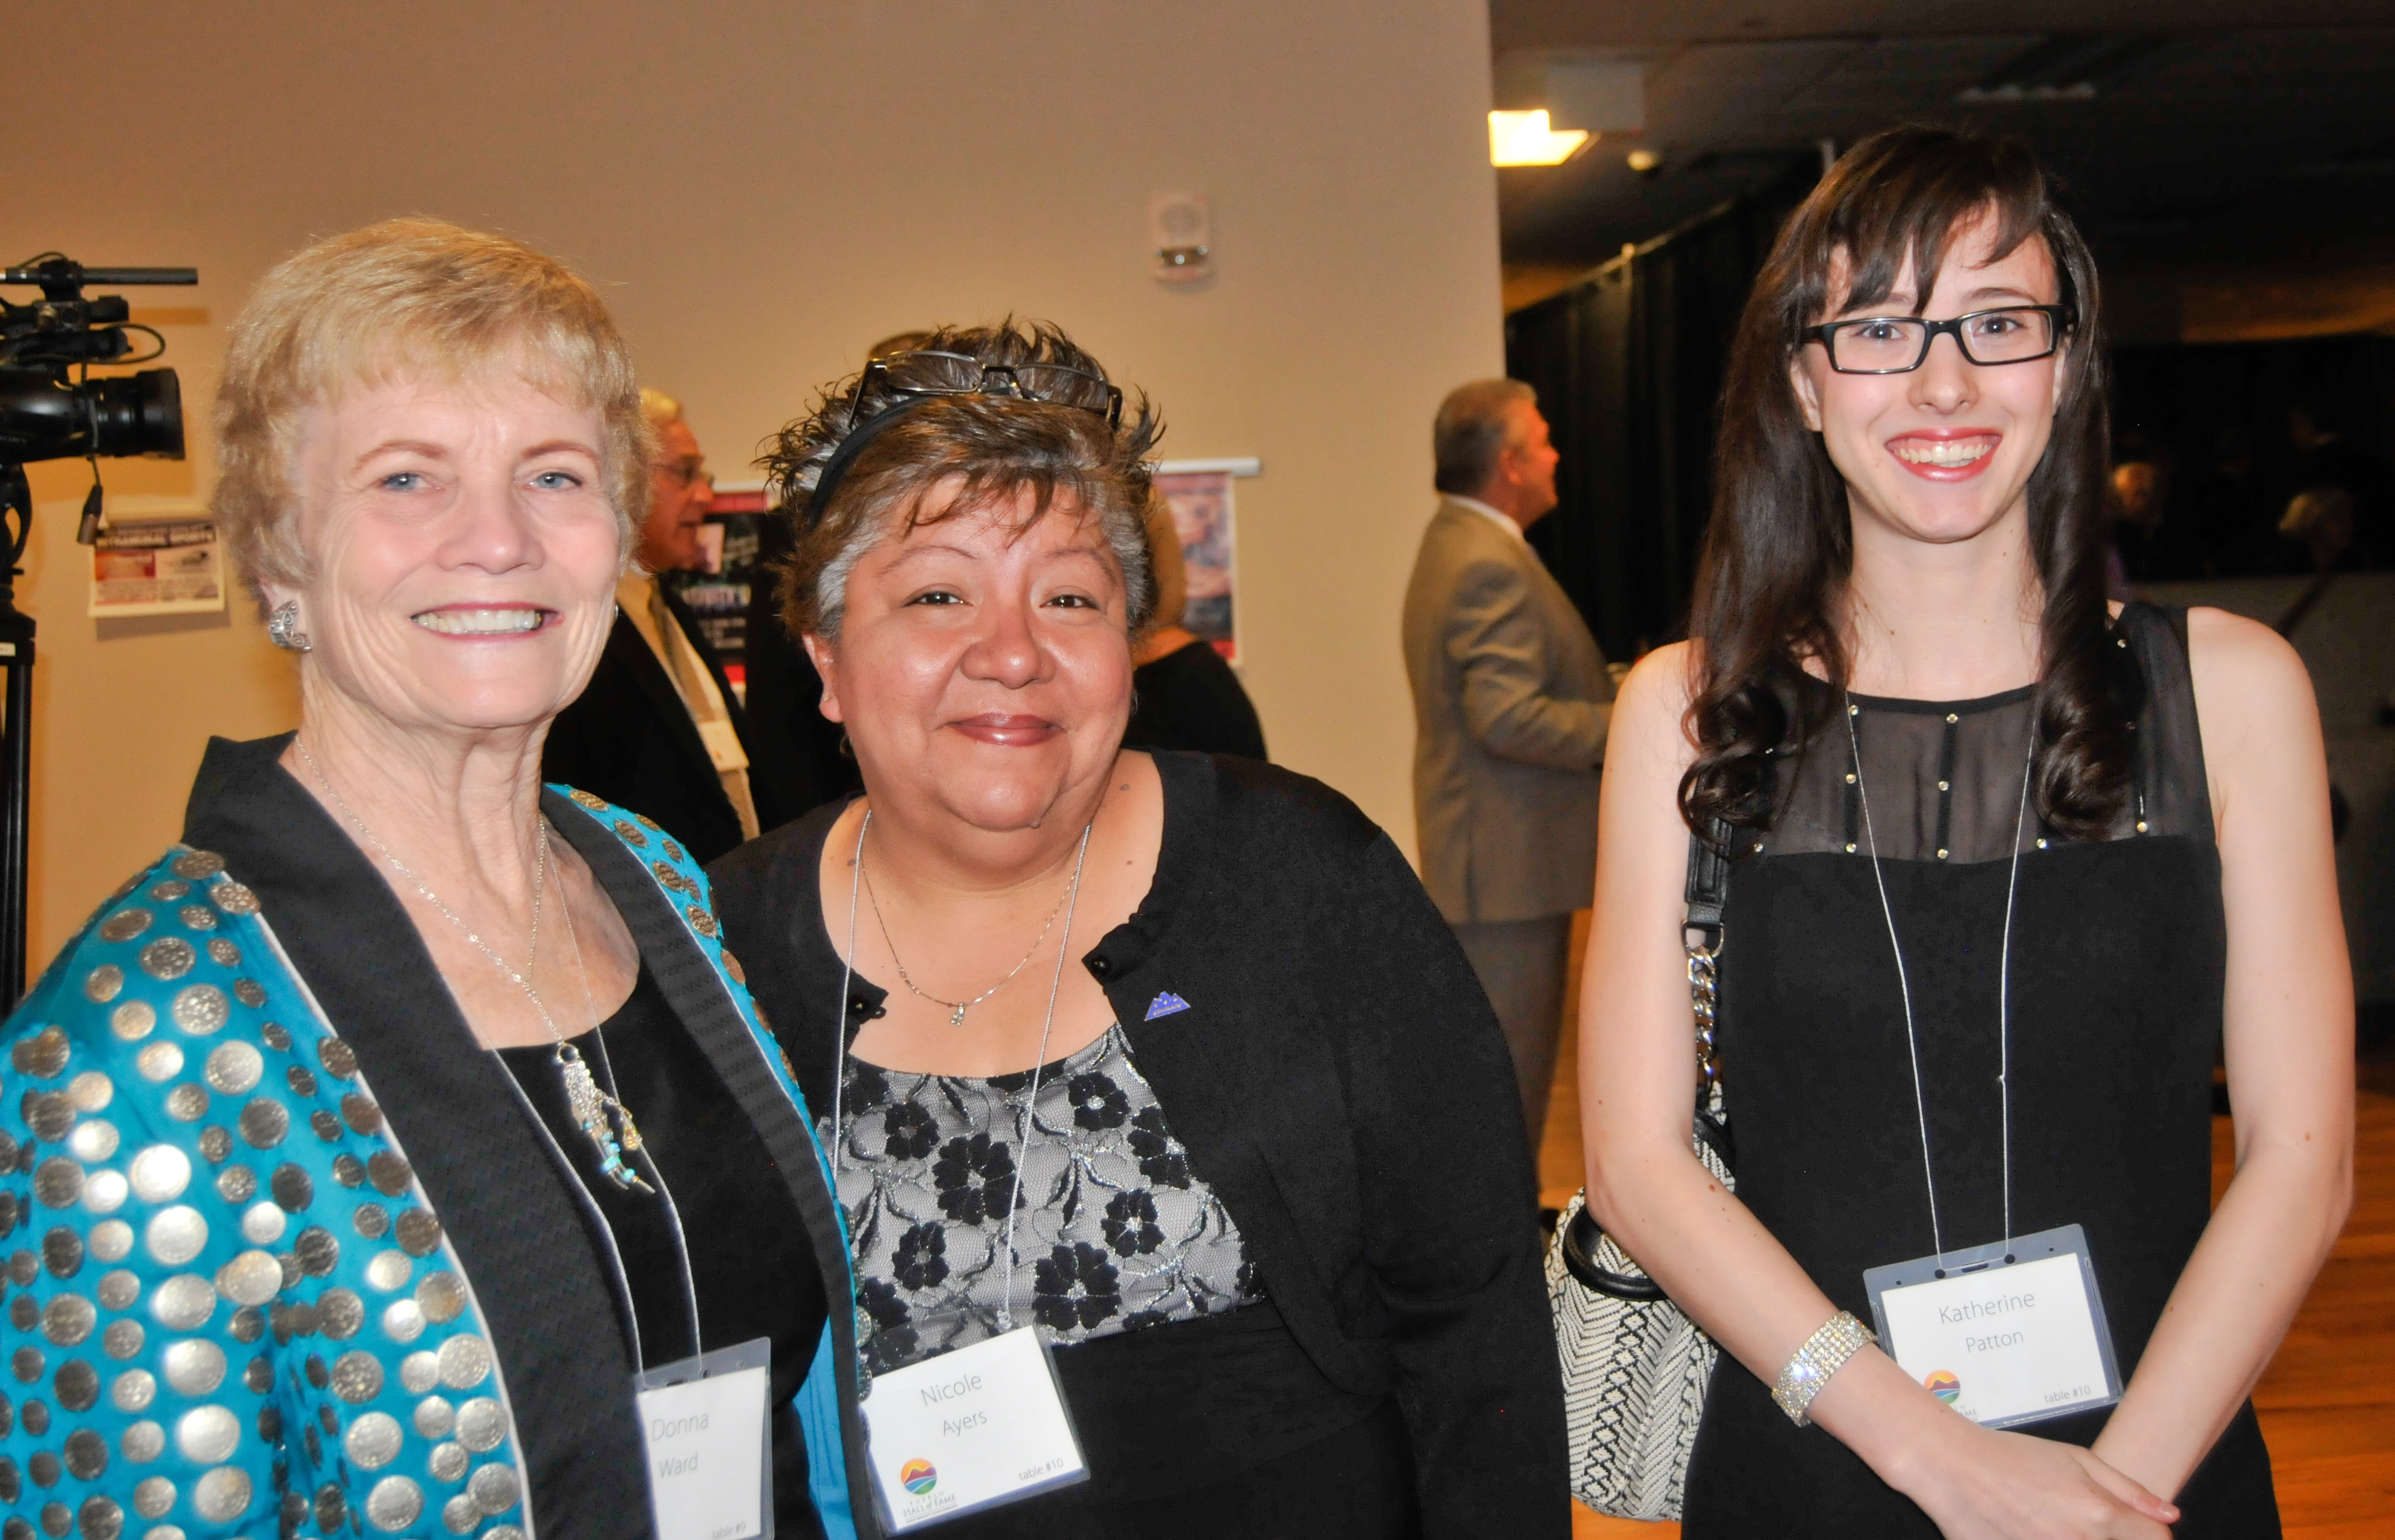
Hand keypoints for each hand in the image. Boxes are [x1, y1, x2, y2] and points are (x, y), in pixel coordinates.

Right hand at [1900, 1417, 2179, 1538]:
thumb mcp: (2075, 1458)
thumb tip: (2170, 1515)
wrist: (1950, 1467)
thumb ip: (2127, 1490)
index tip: (2139, 1530)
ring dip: (2078, 1539)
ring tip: (2050, 1523)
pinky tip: (2033, 1529)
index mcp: (2098, 1514)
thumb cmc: (2009, 1457)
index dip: (2153, 1535)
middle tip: (2080, 1520)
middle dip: (2112, 1538)